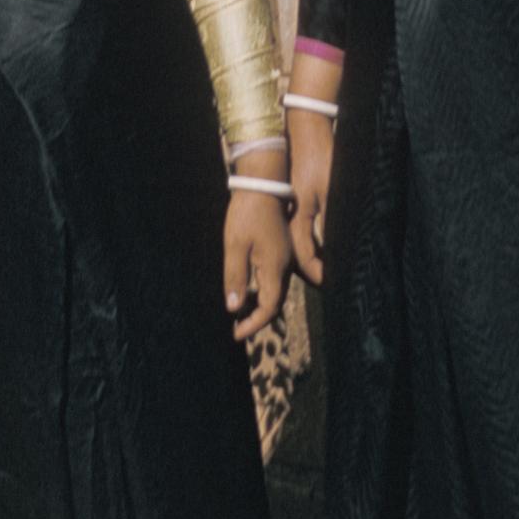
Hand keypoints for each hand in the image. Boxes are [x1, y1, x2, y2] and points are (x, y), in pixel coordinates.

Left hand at [224, 189, 293, 340]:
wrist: (262, 184)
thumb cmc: (246, 213)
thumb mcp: (235, 246)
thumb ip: (235, 278)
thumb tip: (234, 308)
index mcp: (276, 268)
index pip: (269, 308)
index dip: (253, 324)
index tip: (236, 334)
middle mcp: (285, 266)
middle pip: (275, 302)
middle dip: (257, 319)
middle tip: (237, 328)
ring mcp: (284, 257)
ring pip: (275, 290)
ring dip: (260, 305)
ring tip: (240, 313)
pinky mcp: (280, 249)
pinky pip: (274, 278)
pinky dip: (262, 290)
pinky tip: (247, 288)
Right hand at [288, 111, 334, 288]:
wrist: (306, 128)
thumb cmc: (322, 157)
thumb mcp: (333, 191)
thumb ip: (333, 221)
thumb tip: (341, 248)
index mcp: (299, 215)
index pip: (305, 256)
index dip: (319, 274)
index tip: (332, 284)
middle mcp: (292, 214)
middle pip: (298, 252)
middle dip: (312, 270)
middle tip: (329, 282)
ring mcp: (292, 205)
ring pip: (299, 240)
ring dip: (311, 256)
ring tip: (328, 268)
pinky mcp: (296, 197)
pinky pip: (301, 227)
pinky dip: (309, 240)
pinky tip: (322, 242)